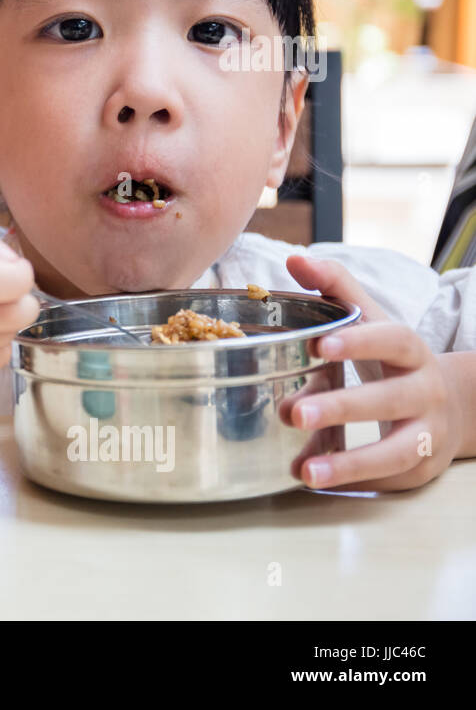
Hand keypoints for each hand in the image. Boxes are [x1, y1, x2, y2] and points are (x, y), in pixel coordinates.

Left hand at [284, 255, 462, 490]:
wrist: (449, 403)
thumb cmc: (392, 357)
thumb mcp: (371, 319)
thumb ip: (335, 288)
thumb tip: (294, 259)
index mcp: (410, 350)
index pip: (392, 339)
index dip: (360, 341)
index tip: (320, 344)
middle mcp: (425, 391)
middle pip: (389, 400)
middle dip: (341, 408)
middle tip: (292, 413)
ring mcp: (428, 432)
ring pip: (395, 451)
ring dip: (349, 462)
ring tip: (305, 471)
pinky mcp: (420, 467)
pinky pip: (389, 478)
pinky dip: (353, 482)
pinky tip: (315, 481)